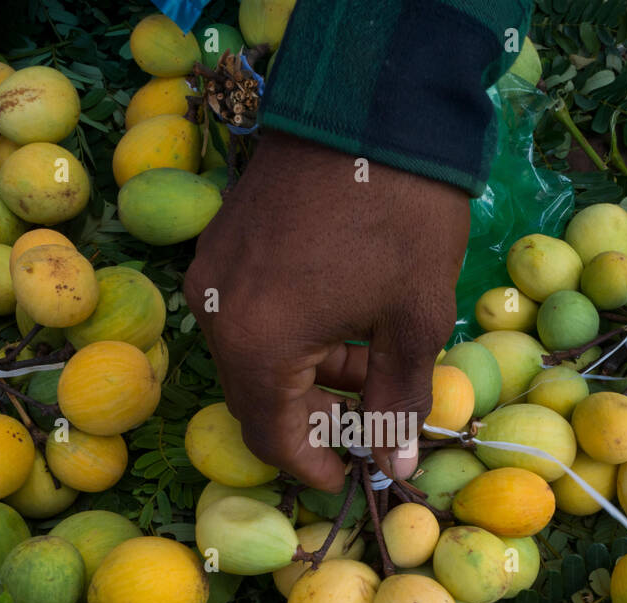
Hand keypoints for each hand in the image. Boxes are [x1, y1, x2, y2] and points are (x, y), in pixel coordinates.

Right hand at [183, 131, 469, 491]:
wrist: (372, 104)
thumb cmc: (400, 217)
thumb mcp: (414, 317)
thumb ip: (399, 399)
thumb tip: (396, 463)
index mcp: (259, 344)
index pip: (273, 437)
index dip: (314, 466)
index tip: (353, 475)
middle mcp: (217, 315)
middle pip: (256, 399)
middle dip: (312, 422)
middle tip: (366, 424)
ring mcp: (212, 275)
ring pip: (251, 356)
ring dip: (304, 377)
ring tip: (365, 369)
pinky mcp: (220, 245)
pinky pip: (247, 315)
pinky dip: (289, 337)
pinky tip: (337, 325)